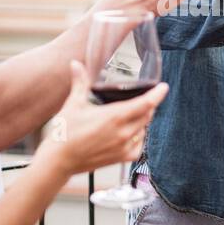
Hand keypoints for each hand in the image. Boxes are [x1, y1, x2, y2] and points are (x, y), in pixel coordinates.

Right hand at [39, 61, 167, 175]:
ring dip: (143, 121)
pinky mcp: (120, 158)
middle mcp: (123, 133)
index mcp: (115, 116)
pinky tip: (131, 134)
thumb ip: (80, 82)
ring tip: (134, 114)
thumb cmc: (65, 132)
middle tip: (146, 98)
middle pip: (147, 116)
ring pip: (143, 130)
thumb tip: (76, 64)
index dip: (157, 94)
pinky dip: (138, 138)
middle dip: (148, 105)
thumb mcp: (74, 104)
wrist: (59, 160)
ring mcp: (123, 147)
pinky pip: (138, 147)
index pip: (145, 104)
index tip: (163, 87)